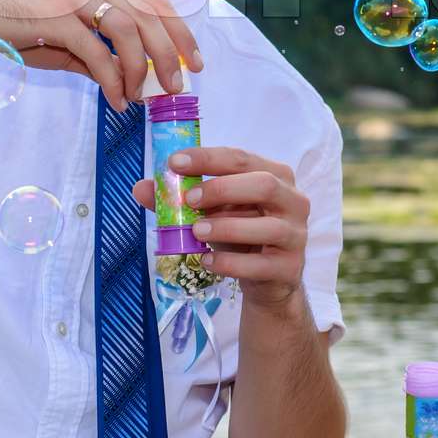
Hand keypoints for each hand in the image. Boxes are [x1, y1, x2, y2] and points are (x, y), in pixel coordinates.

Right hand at [0, 0, 200, 110]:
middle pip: (148, 14)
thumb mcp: (67, 38)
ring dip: (141, 68)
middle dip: (169, 53)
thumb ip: (98, 52)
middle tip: (177, 87)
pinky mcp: (56, 15)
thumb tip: (131, 80)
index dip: (180, 31)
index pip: (153, 1)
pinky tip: (117, 100)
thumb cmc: (19, 27)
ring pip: (127, 30)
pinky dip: (112, 79)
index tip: (195, 61)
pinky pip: (96, 51)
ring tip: (143, 96)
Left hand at [130, 146, 307, 309]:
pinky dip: (230, 263)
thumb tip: (141, 188)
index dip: (207, 158)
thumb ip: (180, 199)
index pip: (241, 158)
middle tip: (188, 198)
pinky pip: (261, 265)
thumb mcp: (212, 211)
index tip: (174, 162)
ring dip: (227, 227)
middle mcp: (292, 200)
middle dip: (223, 189)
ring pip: (268, 226)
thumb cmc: (241, 234)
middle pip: (264, 185)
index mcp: (275, 175)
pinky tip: (207, 261)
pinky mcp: (290, 268)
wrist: (267, 279)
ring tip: (196, 231)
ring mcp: (296, 235)